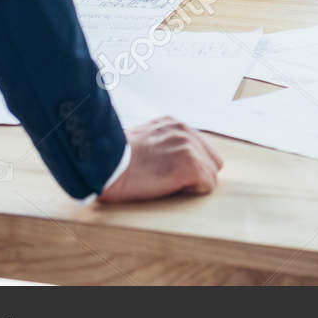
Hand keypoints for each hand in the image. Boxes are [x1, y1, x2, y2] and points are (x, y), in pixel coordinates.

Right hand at [96, 117, 223, 202]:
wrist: (104, 165)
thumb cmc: (113, 161)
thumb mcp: (140, 141)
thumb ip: (159, 144)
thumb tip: (165, 161)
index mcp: (172, 124)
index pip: (199, 147)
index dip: (190, 165)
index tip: (171, 174)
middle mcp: (184, 131)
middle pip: (212, 159)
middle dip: (198, 173)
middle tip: (174, 184)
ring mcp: (189, 147)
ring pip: (211, 173)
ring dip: (194, 184)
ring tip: (169, 187)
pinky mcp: (190, 165)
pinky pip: (207, 185)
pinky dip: (193, 192)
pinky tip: (171, 190)